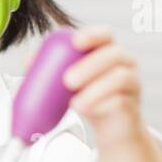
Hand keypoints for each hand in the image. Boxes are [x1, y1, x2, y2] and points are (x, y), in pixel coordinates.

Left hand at [61, 26, 144, 147]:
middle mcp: (124, 63)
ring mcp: (132, 83)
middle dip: (90, 65)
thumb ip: (51, 68)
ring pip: (120, 78)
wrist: (110, 127)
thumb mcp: (68, 80)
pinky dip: (101, 105)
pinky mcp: (132, 105)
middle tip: (67, 80)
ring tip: (74, 103)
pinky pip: (121, 101)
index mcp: (107, 50)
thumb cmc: (89, 96)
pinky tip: (86, 110)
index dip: (92, 34)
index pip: (105, 34)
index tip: (76, 41)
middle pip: (114, 55)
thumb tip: (28, 61)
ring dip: (95, 89)